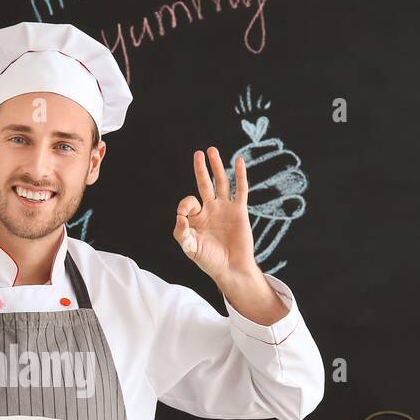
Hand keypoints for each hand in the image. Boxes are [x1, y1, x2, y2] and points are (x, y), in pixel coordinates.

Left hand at [173, 146, 256, 287]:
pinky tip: (238, 161)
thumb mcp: (190, 248)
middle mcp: (210, 210)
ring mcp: (225, 209)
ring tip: (212, 150)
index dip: (185, 205)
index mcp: (196, 219)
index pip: (188, 202)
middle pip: (204, 184)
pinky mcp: (239, 211)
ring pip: (221, 182)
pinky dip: (240, 175)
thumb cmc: (209, 260)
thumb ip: (182, 234)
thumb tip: (179, 218)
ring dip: (217, 167)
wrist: (231, 268)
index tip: (184, 214)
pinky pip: (240, 189)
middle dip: (200, 169)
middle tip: (198, 153)